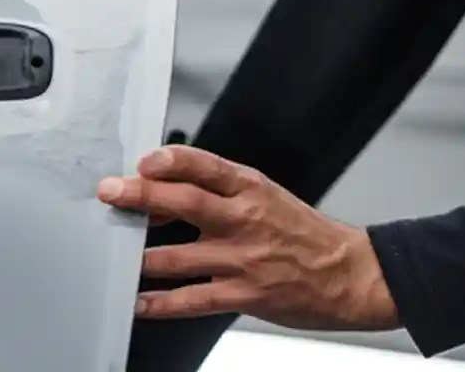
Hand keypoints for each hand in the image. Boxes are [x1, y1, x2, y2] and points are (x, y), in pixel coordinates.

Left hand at [98, 146, 400, 331]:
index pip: (205, 164)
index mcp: (251, 188)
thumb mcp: (265, 195)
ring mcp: (243, 259)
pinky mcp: (245, 295)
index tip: (143, 162)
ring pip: (178, 256)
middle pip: (185, 202)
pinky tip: (138, 302)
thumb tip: (158, 189)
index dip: (170, 160)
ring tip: (114, 254)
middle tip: (110, 193)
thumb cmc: (303, 232)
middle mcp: (245, 220)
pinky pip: (193, 299)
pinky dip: (160, 303)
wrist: (353, 275)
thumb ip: (216, 190)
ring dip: (139, 257)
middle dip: (140, 196)